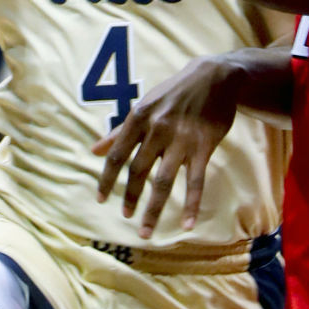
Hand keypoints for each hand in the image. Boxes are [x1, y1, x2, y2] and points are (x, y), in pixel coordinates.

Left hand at [94, 56, 242, 238]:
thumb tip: (94, 150)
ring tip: (146, 231)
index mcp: (139, 118)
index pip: (117, 155)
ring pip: (164, 181)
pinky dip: (191, 205)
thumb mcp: (144, 105)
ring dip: (154, 209)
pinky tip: (187, 224)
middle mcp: (157, 129)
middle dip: (130, 197)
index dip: (107, 179)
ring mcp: (181, 139)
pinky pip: (195, 181)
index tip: (101, 199)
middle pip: (138, 171)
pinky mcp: (203, 146)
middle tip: (126, 217)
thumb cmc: (174, 93)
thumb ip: (119, 131)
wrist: (214, 77)